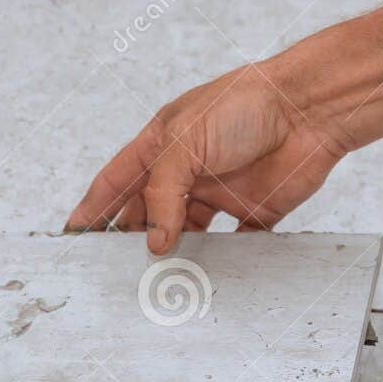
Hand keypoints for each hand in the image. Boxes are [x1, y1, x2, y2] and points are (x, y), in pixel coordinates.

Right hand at [64, 62, 353, 254]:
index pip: (117, 181)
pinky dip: (220, 262)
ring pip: (185, 233)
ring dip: (172, 253)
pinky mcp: (254, 211)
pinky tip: (205, 275)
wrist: (309, 109)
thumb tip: (154, 241)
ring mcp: (220, 191)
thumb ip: (163, 193)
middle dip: (129, 237)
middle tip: (112, 266)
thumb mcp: (185, 141)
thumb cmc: (245, 104)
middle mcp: (188, 169)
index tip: (73, 234)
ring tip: (156, 277)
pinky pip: (232, 245)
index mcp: (162, 144)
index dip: (94, 207)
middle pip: (147, 212)